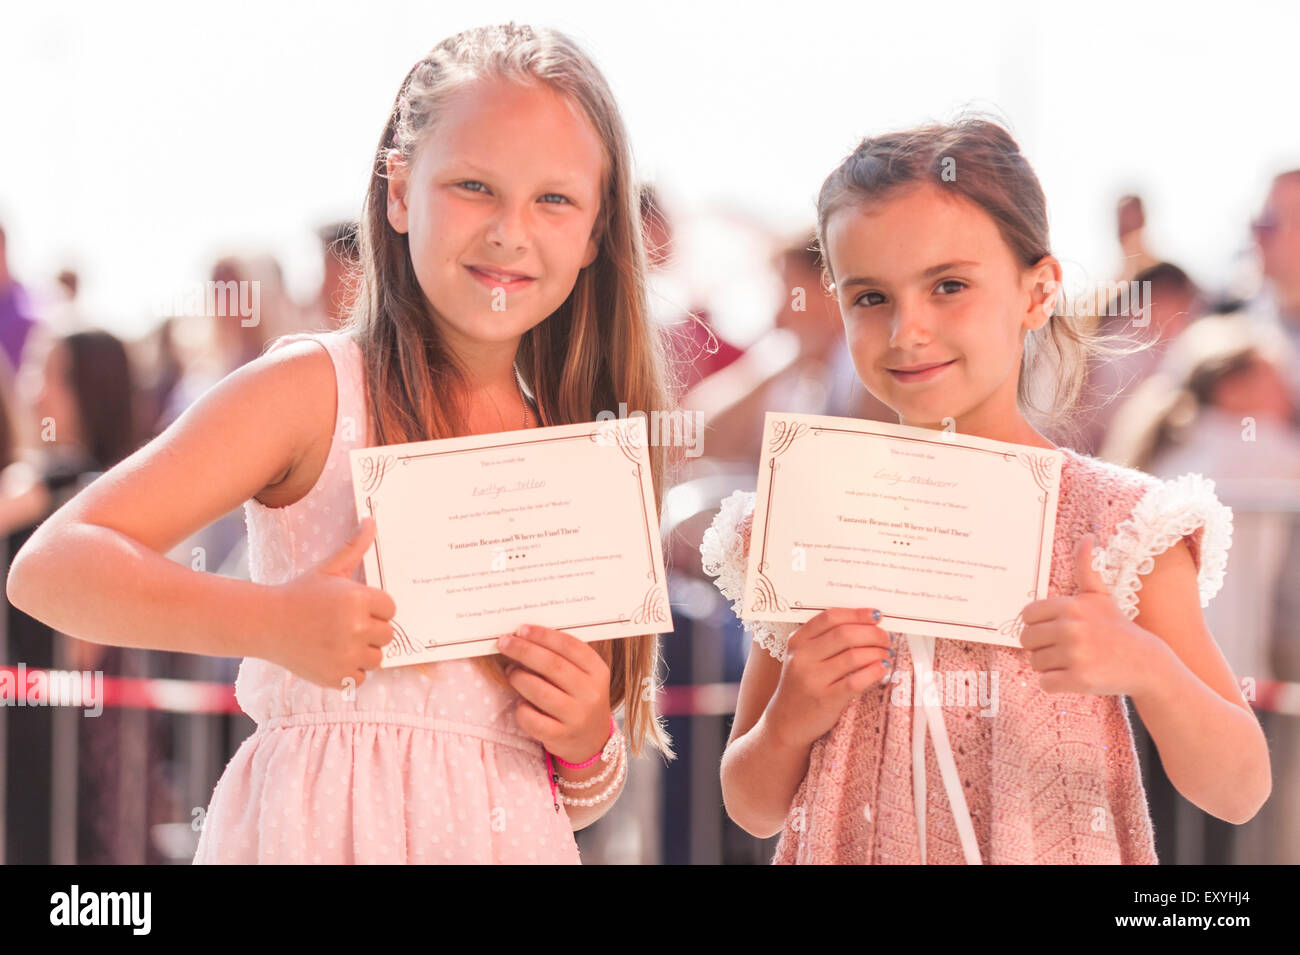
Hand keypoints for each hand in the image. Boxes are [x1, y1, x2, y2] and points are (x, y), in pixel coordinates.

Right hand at [268, 517, 396, 690]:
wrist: (265, 623)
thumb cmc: (300, 594)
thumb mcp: (329, 569)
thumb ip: (355, 547)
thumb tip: (372, 520)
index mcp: (357, 599)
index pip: (391, 608)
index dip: (375, 608)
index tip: (355, 607)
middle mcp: (355, 628)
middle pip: (388, 634)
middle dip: (371, 629)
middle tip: (345, 624)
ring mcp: (346, 655)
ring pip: (377, 658)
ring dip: (364, 651)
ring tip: (339, 640)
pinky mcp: (337, 677)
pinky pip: (361, 677)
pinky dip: (350, 671)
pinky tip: (332, 656)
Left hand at [496, 625, 611, 763]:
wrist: (591, 740)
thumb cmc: (579, 698)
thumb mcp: (583, 676)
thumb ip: (563, 658)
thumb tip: (525, 636)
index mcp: (598, 672)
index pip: (571, 646)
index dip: (544, 635)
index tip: (522, 629)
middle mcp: (591, 693)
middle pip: (553, 665)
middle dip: (524, 651)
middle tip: (504, 643)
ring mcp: (577, 717)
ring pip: (540, 691)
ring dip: (519, 677)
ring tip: (510, 671)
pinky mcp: (561, 736)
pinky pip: (532, 718)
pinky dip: (521, 707)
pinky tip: (520, 702)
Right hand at [767, 607, 892, 749]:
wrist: (785, 722)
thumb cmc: (800, 686)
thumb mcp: (802, 658)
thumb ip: (825, 641)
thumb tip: (866, 625)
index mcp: (797, 641)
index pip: (830, 618)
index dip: (856, 614)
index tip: (875, 615)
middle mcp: (802, 658)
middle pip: (845, 634)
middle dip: (873, 633)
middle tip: (886, 637)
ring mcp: (812, 679)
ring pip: (854, 657)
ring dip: (877, 652)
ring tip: (886, 654)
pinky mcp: (825, 699)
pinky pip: (856, 681)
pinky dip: (874, 672)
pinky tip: (882, 668)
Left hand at [1019, 532, 1163, 695]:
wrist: (1146, 663)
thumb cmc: (1116, 628)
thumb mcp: (1100, 596)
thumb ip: (1086, 568)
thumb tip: (1087, 537)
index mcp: (1071, 606)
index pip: (1026, 615)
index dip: (1038, 625)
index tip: (1056, 629)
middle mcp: (1071, 628)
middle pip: (1026, 640)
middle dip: (1041, 646)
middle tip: (1065, 648)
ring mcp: (1075, 654)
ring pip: (1035, 663)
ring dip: (1049, 666)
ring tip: (1074, 661)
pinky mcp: (1079, 679)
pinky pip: (1045, 683)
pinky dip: (1056, 683)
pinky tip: (1076, 676)